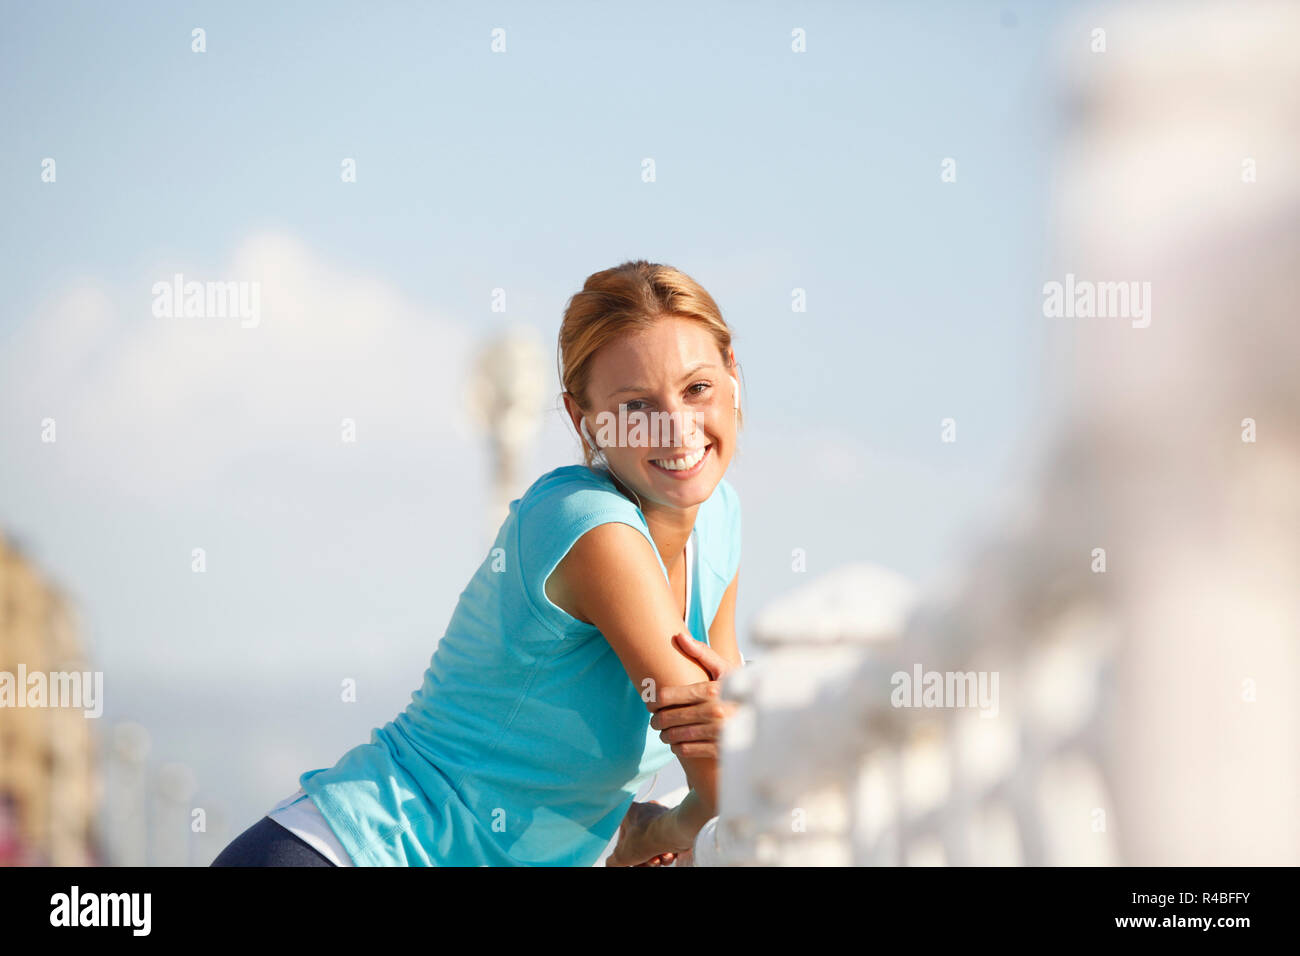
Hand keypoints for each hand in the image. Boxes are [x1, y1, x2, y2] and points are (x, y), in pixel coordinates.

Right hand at [607, 801, 679, 866]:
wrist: (676, 832)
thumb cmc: (647, 837)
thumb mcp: (622, 855)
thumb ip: (613, 861)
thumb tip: (610, 865)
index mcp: (630, 812)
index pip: (622, 836)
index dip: (625, 851)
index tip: (629, 861)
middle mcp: (646, 811)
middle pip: (640, 843)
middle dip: (643, 858)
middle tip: (646, 864)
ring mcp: (661, 817)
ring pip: (654, 844)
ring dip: (655, 857)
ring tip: (658, 860)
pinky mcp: (675, 825)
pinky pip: (667, 842)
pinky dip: (667, 852)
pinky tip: (668, 855)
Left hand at [647, 633, 739, 759]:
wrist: (767, 716)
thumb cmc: (741, 690)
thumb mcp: (726, 669)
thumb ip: (702, 653)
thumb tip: (678, 637)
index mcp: (713, 689)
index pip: (666, 696)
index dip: (653, 700)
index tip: (651, 703)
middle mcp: (715, 710)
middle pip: (667, 717)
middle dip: (657, 720)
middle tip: (655, 720)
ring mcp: (718, 732)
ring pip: (675, 735)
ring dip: (665, 735)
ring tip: (664, 732)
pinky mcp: (720, 749)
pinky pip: (687, 749)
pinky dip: (678, 747)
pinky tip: (678, 743)